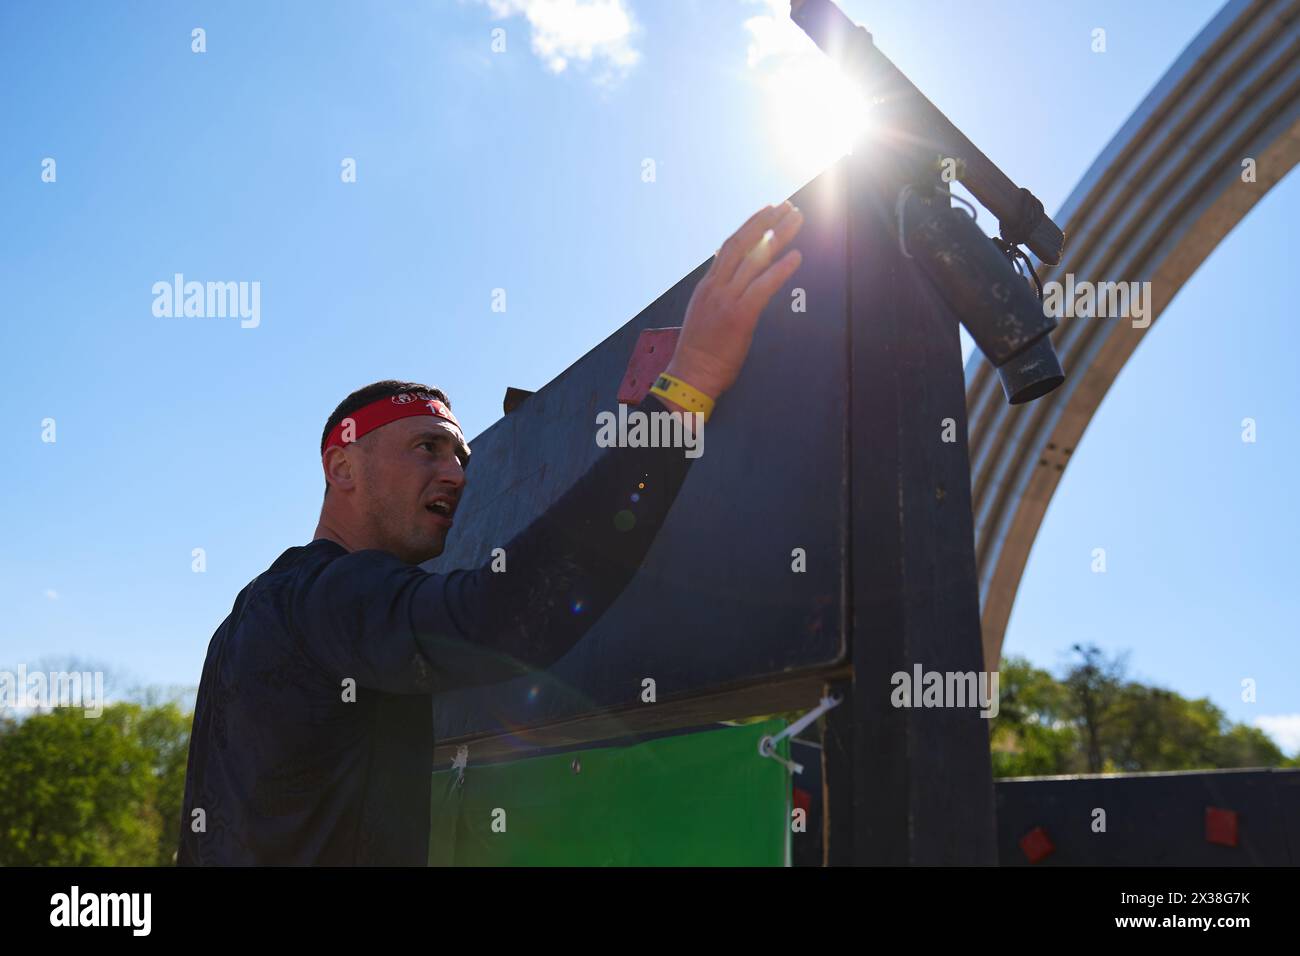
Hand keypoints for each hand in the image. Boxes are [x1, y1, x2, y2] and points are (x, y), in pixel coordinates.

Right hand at [664, 201, 804, 400]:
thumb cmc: (700, 351)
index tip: (767, 211)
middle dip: (765, 221)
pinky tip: (796, 257)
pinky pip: (762, 288)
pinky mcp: (739, 317)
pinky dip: (780, 270)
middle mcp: (716, 287)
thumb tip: (730, 275)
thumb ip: (718, 293)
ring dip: (778, 236)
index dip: (750, 226)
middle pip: (742, 243)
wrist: (690, 375)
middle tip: (786, 206)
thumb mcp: (704, 313)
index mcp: (707, 286)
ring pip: (754, 260)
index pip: (730, 247)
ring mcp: (726, 300)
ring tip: (796, 219)